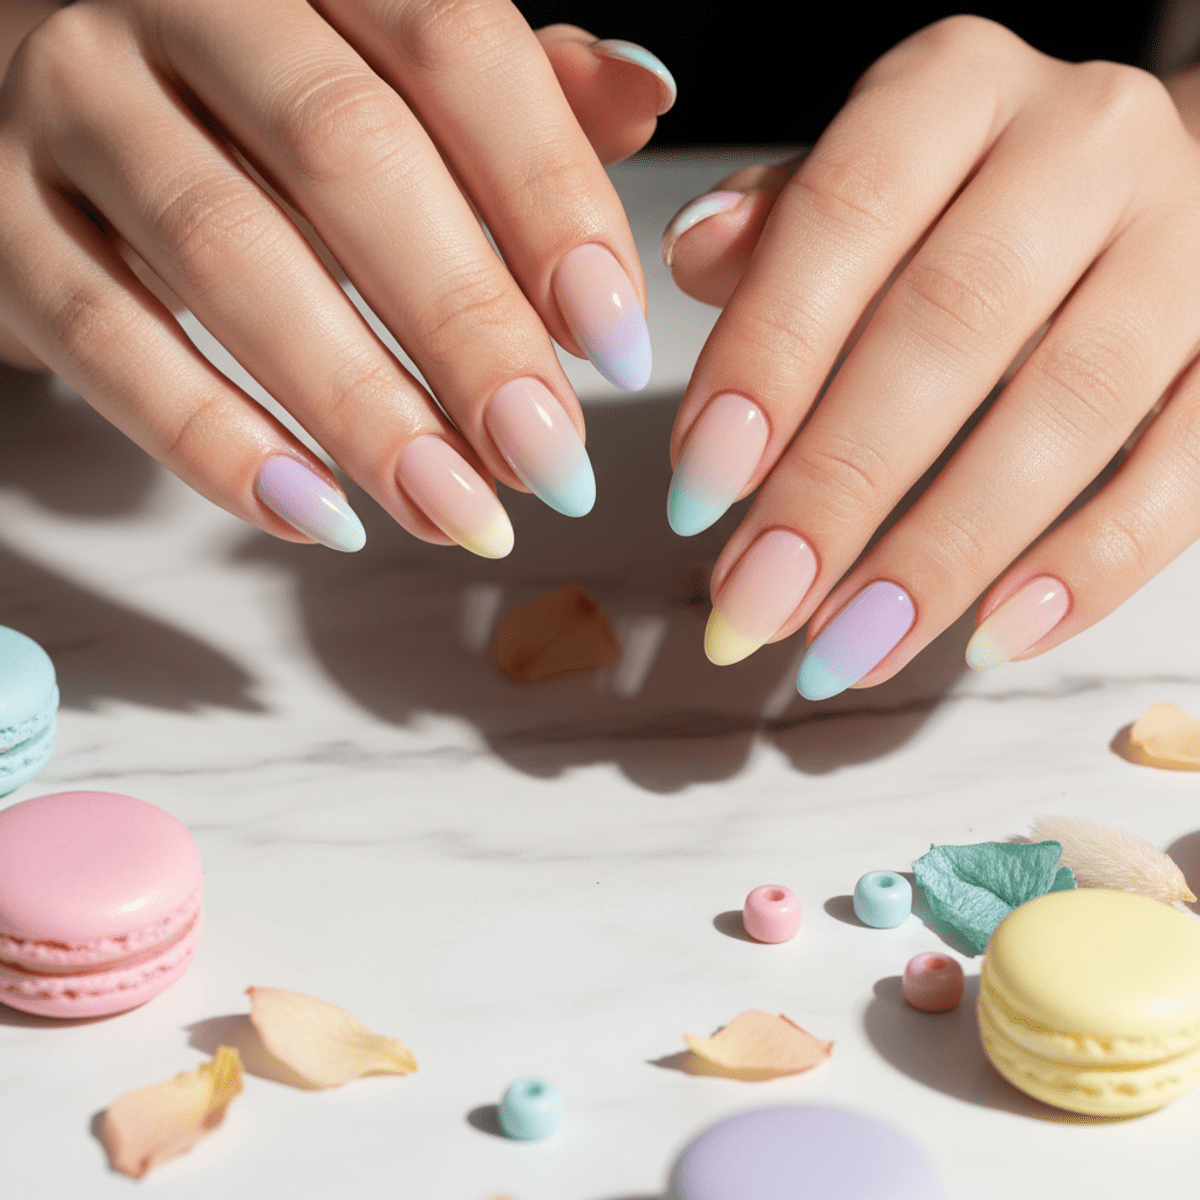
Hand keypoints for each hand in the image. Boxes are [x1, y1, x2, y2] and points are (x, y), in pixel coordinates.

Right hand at [0, 1, 673, 553]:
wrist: (24, 67)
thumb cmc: (242, 79)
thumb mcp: (382, 54)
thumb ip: (510, 83)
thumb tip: (641, 99)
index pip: (454, 49)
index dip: (549, 201)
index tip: (617, 344)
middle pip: (346, 157)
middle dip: (466, 327)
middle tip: (548, 458)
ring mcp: (67, 99)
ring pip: (227, 256)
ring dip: (360, 408)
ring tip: (457, 510)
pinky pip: (104, 340)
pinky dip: (215, 443)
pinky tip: (319, 515)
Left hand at [660, 16, 1199, 696]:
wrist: (1131, 192)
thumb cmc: (956, 207)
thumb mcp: (855, 186)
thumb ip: (774, 227)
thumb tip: (695, 254)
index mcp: (954, 88)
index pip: (842, 214)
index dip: (765, 360)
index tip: (698, 491)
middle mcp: (1083, 141)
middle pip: (952, 326)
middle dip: (839, 486)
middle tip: (757, 602)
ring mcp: (1186, 241)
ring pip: (1069, 410)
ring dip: (946, 550)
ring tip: (849, 648)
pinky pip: (1188, 470)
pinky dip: (1088, 566)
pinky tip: (993, 636)